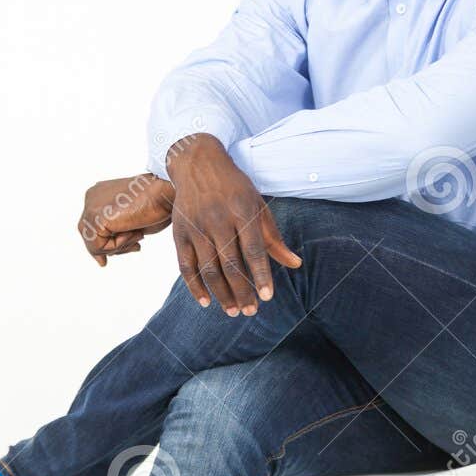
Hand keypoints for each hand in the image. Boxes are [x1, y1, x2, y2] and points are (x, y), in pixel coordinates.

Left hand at [79, 173, 174, 267]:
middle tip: (136, 246)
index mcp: (99, 194)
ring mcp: (91, 206)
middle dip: (114, 247)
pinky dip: (119, 245)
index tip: (133, 243)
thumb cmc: (157, 205)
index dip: (112, 242)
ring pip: (94, 244)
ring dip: (120, 246)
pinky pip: (99, 246)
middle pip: (91, 237)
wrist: (166, 192)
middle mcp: (91, 197)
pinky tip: (134, 231)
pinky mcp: (95, 217)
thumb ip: (113, 236)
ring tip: (138, 233)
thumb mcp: (130, 223)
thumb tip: (100, 261)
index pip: (95, 228)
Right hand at [166, 134, 300, 314]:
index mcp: (242, 212)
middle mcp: (217, 220)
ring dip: (221, 294)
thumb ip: (274, 238)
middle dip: (241, 291)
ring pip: (208, 269)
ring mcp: (196, 228)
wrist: (197, 164)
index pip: (253, 249)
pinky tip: (205, 302)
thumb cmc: (234, 188)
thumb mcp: (258, 206)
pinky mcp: (179, 234)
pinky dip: (194, 286)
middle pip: (230, 264)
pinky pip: (185, 266)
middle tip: (250, 311)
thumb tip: (295, 264)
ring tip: (233, 311)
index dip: (260, 275)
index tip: (267, 297)